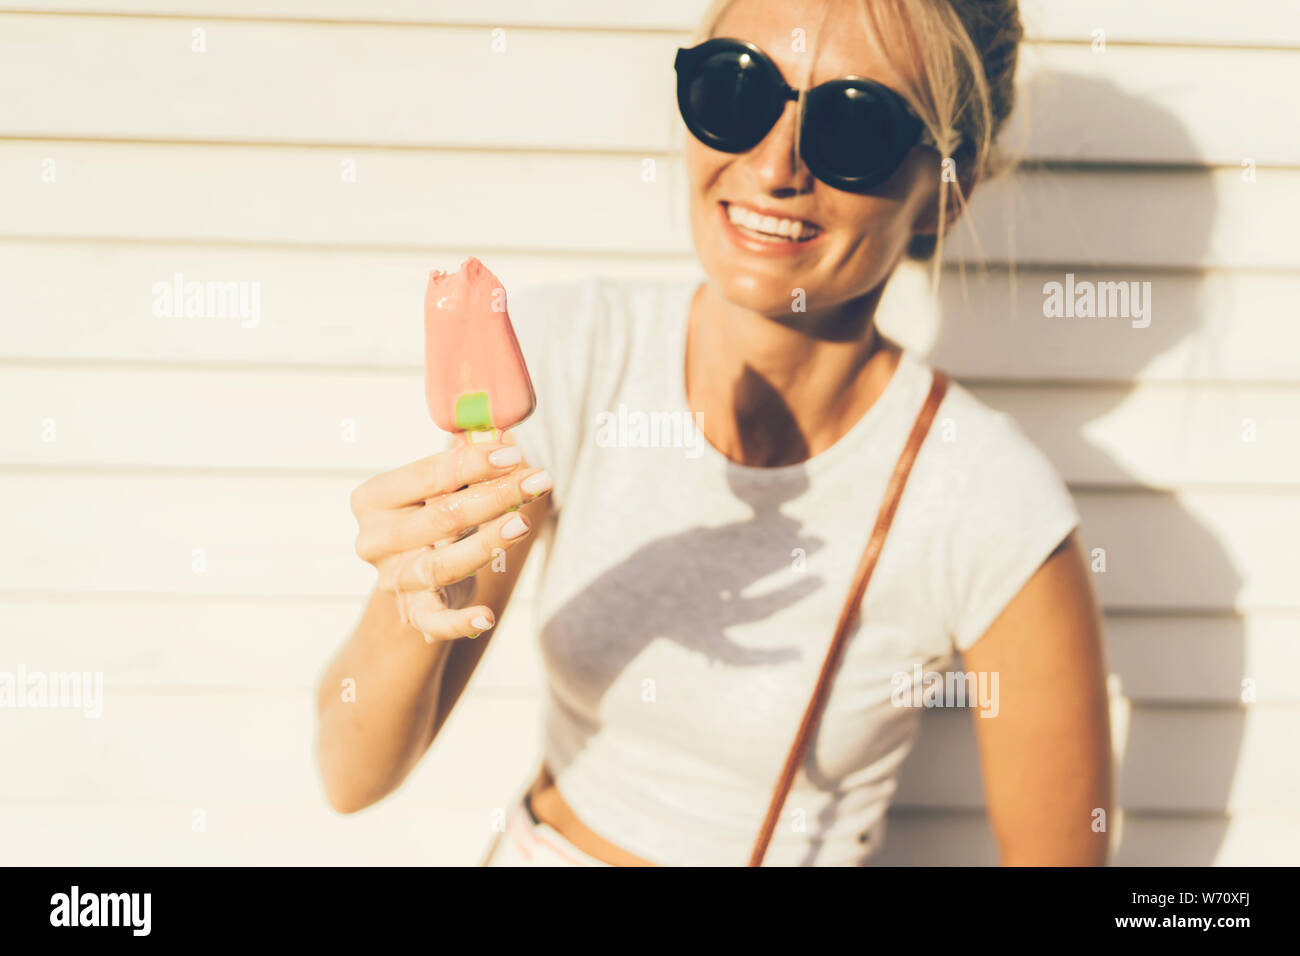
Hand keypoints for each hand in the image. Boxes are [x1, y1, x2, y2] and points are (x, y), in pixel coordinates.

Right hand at [348, 431, 551, 641]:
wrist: (411, 581)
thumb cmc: (431, 518)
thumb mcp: (440, 488)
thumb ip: (463, 461)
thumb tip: (503, 428)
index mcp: (373, 499)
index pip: (428, 474)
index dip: (473, 462)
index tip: (514, 453)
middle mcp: (374, 540)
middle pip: (441, 516)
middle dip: (494, 496)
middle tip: (539, 480)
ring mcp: (392, 579)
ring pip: (442, 564)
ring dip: (485, 544)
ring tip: (523, 524)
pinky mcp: (412, 613)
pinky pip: (435, 621)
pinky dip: (459, 622)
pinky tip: (486, 617)